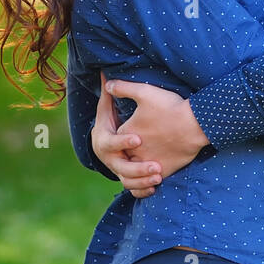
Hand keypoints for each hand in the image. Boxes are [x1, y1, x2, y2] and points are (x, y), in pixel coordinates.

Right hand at [91, 77, 163, 195]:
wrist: (138, 132)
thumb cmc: (132, 114)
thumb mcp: (129, 101)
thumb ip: (119, 89)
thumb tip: (107, 73)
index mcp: (104, 139)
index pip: (110, 143)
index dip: (122, 142)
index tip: (138, 138)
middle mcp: (110, 158)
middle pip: (120, 168)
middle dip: (137, 168)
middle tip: (156, 165)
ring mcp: (121, 169)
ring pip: (128, 182)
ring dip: (142, 181)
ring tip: (159, 175)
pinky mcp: (133, 178)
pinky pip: (135, 190)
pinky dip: (144, 190)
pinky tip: (156, 185)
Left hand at [105, 78, 209, 196]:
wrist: (195, 124)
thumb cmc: (170, 107)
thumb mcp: (144, 92)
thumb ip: (123, 88)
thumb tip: (107, 85)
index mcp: (125, 133)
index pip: (117, 137)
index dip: (124, 133)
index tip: (133, 128)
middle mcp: (133, 152)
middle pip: (125, 155)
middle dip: (129, 151)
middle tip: (139, 145)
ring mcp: (147, 164)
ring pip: (136, 171)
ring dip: (139, 167)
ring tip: (147, 160)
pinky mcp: (162, 172)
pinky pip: (151, 181)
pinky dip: (151, 180)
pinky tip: (156, 173)